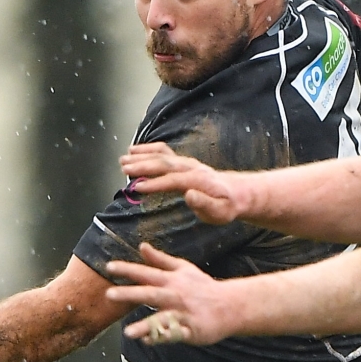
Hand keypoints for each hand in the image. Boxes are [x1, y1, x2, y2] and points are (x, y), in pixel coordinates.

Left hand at [105, 243, 232, 345]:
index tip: (109, 267)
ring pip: (163, 319)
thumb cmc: (203, 287)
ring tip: (128, 333)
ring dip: (146, 326)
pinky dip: (163, 338)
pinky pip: (176, 335)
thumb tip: (141, 246)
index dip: (128, 270)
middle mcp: (176, 295)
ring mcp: (184, 314)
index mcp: (172, 280)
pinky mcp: (192, 330)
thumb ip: (159, 259)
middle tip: (109, 294)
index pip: (146, 273)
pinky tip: (149, 340)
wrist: (230, 305)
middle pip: (151, 294)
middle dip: (130, 294)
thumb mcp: (183, 268)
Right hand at [118, 142, 248, 224]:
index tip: (137, 187)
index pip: (172, 180)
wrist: (237, 192)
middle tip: (123, 169)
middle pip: (163, 163)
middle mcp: (191, 168)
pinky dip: (148, 149)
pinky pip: (164, 152)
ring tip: (123, 159)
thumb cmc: (227, 206)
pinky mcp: (183, 162)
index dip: (154, 184)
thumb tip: (188, 195)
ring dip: (141, 155)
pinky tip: (134, 150)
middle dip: (142, 165)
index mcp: (198, 181)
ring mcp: (187, 163)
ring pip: (161, 155)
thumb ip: (204, 205)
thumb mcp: (220, 212)